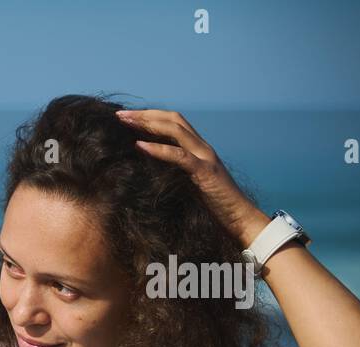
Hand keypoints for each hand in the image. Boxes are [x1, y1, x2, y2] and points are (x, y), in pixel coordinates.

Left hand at [116, 107, 268, 244]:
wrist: (238, 218)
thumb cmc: (211, 205)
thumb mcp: (187, 183)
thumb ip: (173, 171)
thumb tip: (145, 169)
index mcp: (197, 149)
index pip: (173, 122)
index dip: (150, 116)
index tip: (126, 117)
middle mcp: (202, 147)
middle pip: (173, 119)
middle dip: (145, 115)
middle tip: (120, 115)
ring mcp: (205, 157)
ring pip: (177, 130)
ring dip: (148, 124)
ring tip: (125, 122)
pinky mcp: (205, 173)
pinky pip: (180, 156)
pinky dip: (159, 149)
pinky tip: (140, 145)